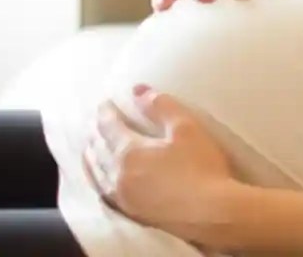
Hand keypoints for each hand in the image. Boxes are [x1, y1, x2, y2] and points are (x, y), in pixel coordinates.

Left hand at [84, 85, 237, 243]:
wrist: (213, 213)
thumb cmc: (202, 167)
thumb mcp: (186, 128)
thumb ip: (161, 107)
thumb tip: (138, 90)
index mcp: (130, 151)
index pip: (109, 126)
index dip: (105, 112)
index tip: (105, 102)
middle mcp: (119, 175)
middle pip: (98, 149)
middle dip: (95, 132)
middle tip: (96, 122)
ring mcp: (123, 196)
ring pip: (96, 172)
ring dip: (91, 156)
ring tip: (89, 147)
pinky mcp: (131, 212)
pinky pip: (103, 192)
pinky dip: (96, 179)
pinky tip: (100, 178)